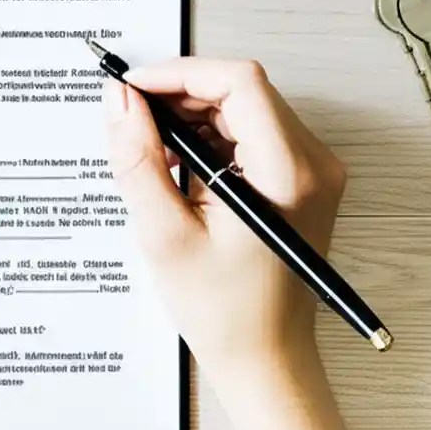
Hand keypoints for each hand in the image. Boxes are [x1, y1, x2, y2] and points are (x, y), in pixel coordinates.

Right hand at [103, 58, 347, 429]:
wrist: (262, 355)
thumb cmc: (222, 309)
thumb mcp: (164, 232)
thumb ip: (137, 158)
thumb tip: (118, 101)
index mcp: (288, 173)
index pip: (238, 82)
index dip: (179, 74)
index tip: (132, 88)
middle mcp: (312, 163)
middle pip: (241, 89)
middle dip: (179, 94)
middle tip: (131, 119)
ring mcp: (310, 170)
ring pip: (242, 106)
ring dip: (191, 116)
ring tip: (152, 153)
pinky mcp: (297, 178)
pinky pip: (249, 132)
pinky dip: (207, 136)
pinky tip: (178, 168)